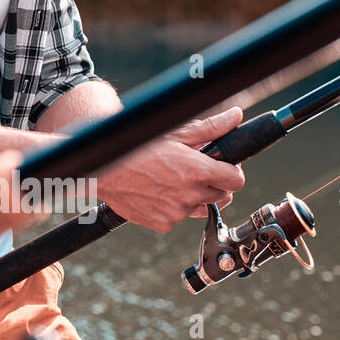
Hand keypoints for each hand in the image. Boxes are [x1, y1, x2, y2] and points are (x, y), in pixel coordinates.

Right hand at [98, 106, 246, 232]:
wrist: (102, 167)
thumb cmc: (135, 147)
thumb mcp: (175, 133)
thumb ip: (211, 128)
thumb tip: (235, 116)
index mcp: (198, 170)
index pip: (236, 180)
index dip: (231, 172)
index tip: (221, 167)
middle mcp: (190, 194)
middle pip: (222, 196)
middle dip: (213, 183)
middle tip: (193, 171)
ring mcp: (177, 212)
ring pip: (201, 208)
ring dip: (194, 197)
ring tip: (173, 181)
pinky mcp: (163, 223)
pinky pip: (179, 218)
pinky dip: (173, 208)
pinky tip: (159, 192)